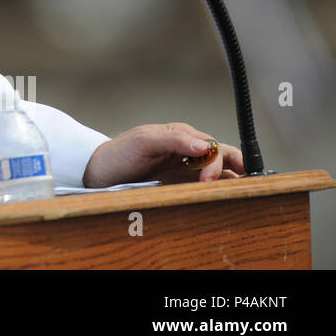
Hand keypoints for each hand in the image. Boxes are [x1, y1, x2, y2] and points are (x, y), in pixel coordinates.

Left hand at [82, 123, 245, 186]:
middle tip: (232, 187)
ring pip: (219, 173)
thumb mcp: (144, 140)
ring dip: (227, 182)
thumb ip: (174, 139)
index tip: (207, 178)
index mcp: (183, 136)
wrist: (100, 172)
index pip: (213, 146)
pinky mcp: (180, 184)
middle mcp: (188, 151)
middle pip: (224, 157)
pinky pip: (204, 187)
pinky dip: (214, 192)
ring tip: (227, 195)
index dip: (216, 162)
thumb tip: (205, 145)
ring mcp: (186, 168)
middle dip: (235, 169)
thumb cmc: (119, 152)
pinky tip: (214, 199)